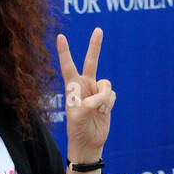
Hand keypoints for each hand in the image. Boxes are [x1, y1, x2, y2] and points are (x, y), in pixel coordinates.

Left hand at [56, 27, 115, 161]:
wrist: (89, 144)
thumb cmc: (78, 130)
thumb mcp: (79, 116)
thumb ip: (89, 103)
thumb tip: (103, 97)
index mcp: (72, 88)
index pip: (68, 66)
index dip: (65, 52)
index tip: (60, 36)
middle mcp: (84, 86)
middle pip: (91, 61)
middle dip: (95, 46)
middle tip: (98, 30)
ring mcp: (96, 92)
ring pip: (106, 83)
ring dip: (105, 97)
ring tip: (99, 110)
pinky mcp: (106, 99)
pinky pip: (112, 94)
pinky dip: (109, 103)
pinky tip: (103, 113)